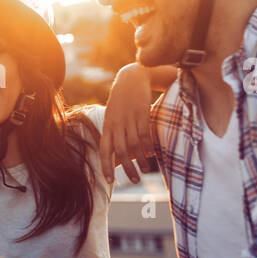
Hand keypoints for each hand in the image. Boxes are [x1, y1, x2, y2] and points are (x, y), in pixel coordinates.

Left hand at [100, 62, 156, 184]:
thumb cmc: (122, 100)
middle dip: (127, 168)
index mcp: (107, 126)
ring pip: (134, 145)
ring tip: (145, 170)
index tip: (111, 181)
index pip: (104, 150)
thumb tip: (116, 151)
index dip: (106, 166)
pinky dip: (148, 146)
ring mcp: (129, 118)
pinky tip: (152, 154)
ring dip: (140, 159)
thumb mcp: (113, 115)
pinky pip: (145, 134)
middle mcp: (116, 124)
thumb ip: (113, 132)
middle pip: (120, 151)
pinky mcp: (141, 113)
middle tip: (134, 180)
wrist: (132, 77)